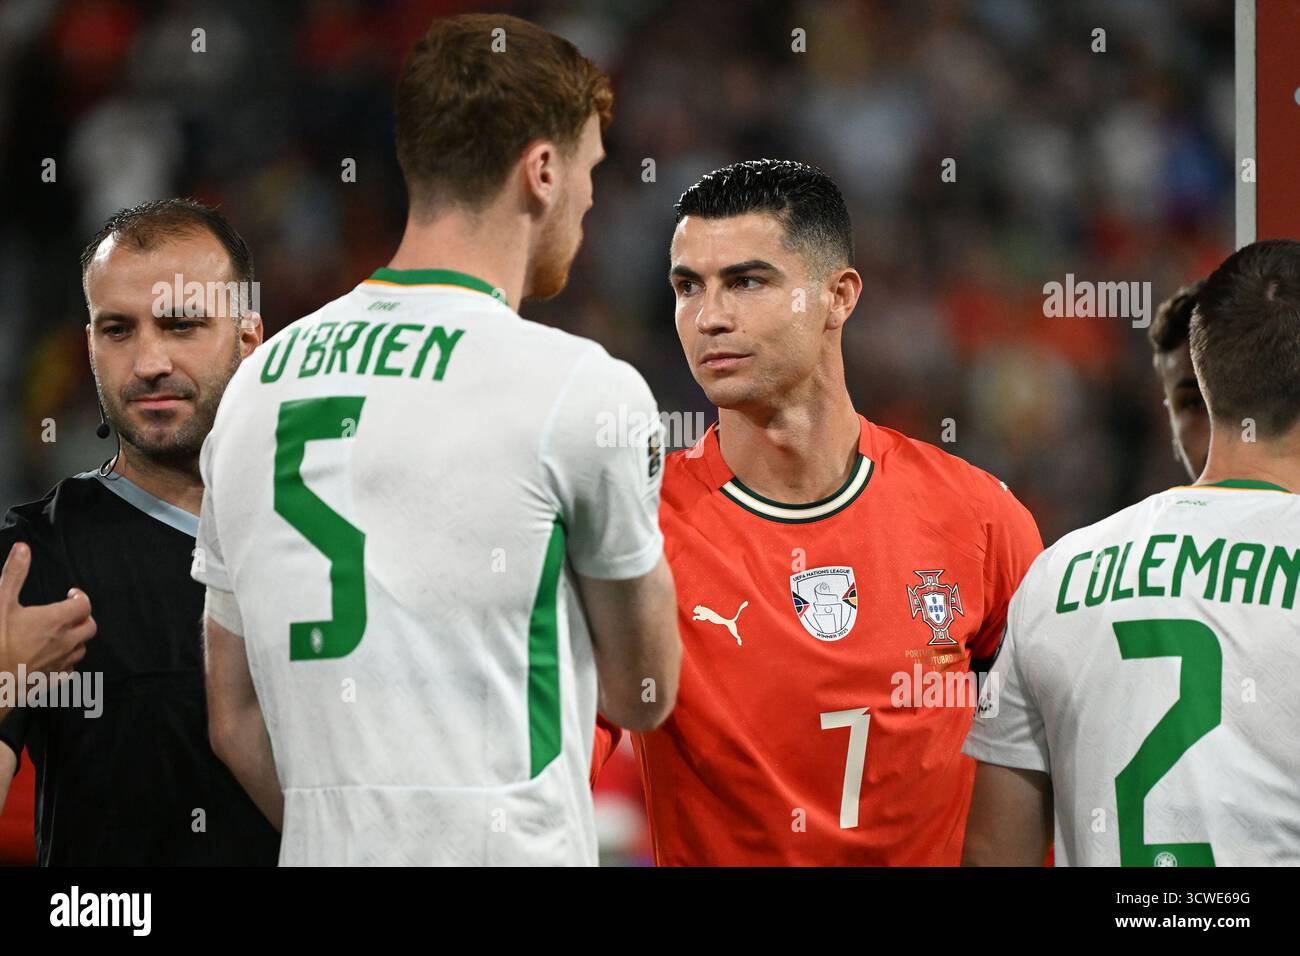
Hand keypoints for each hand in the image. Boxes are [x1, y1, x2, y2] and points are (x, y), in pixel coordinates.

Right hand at [0, 543, 95, 677]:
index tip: (71, 594)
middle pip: (90, 628)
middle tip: (70, 612)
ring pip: (81, 650)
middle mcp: (63, 643)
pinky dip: (66, 663)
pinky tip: (53, 659)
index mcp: (54, 622)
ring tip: (62, 633)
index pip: (84, 606)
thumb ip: (14, 575)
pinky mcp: (49, 682)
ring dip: (76, 639)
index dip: (80, 597)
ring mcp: (58, 664)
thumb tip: (23, 549)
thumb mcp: (0, 602)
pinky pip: (68, 672)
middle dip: (83, 618)